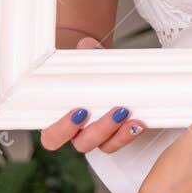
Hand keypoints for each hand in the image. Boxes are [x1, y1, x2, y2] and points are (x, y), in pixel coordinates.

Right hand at [39, 37, 146, 153]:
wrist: (108, 77)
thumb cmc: (88, 74)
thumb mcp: (86, 63)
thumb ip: (85, 55)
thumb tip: (87, 46)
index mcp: (60, 120)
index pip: (52, 137)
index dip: (62, 129)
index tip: (80, 111)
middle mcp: (78, 134)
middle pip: (82, 144)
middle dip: (99, 130)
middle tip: (115, 111)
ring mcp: (99, 138)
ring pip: (105, 146)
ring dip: (118, 133)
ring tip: (129, 113)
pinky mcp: (118, 137)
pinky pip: (122, 141)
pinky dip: (130, 133)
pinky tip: (139, 122)